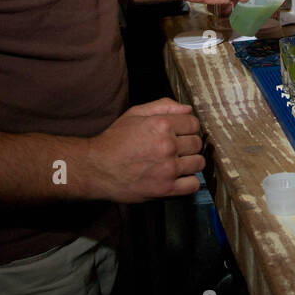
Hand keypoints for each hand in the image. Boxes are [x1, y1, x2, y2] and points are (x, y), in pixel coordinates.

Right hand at [90, 99, 204, 199]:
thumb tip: (187, 109)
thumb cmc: (114, 141)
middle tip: (176, 149)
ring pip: (198, 163)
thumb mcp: (135, 114)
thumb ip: (163, 106)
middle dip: (189, 145)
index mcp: (162, 124)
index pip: (194, 124)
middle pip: (197, 143)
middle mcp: (167, 145)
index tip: (180, 134)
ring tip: (177, 163)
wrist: (96, 168)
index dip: (187, 128)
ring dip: (190, 163)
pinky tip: (179, 178)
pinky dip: (190, 182)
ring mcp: (168, 168)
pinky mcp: (165, 188)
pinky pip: (194, 185)